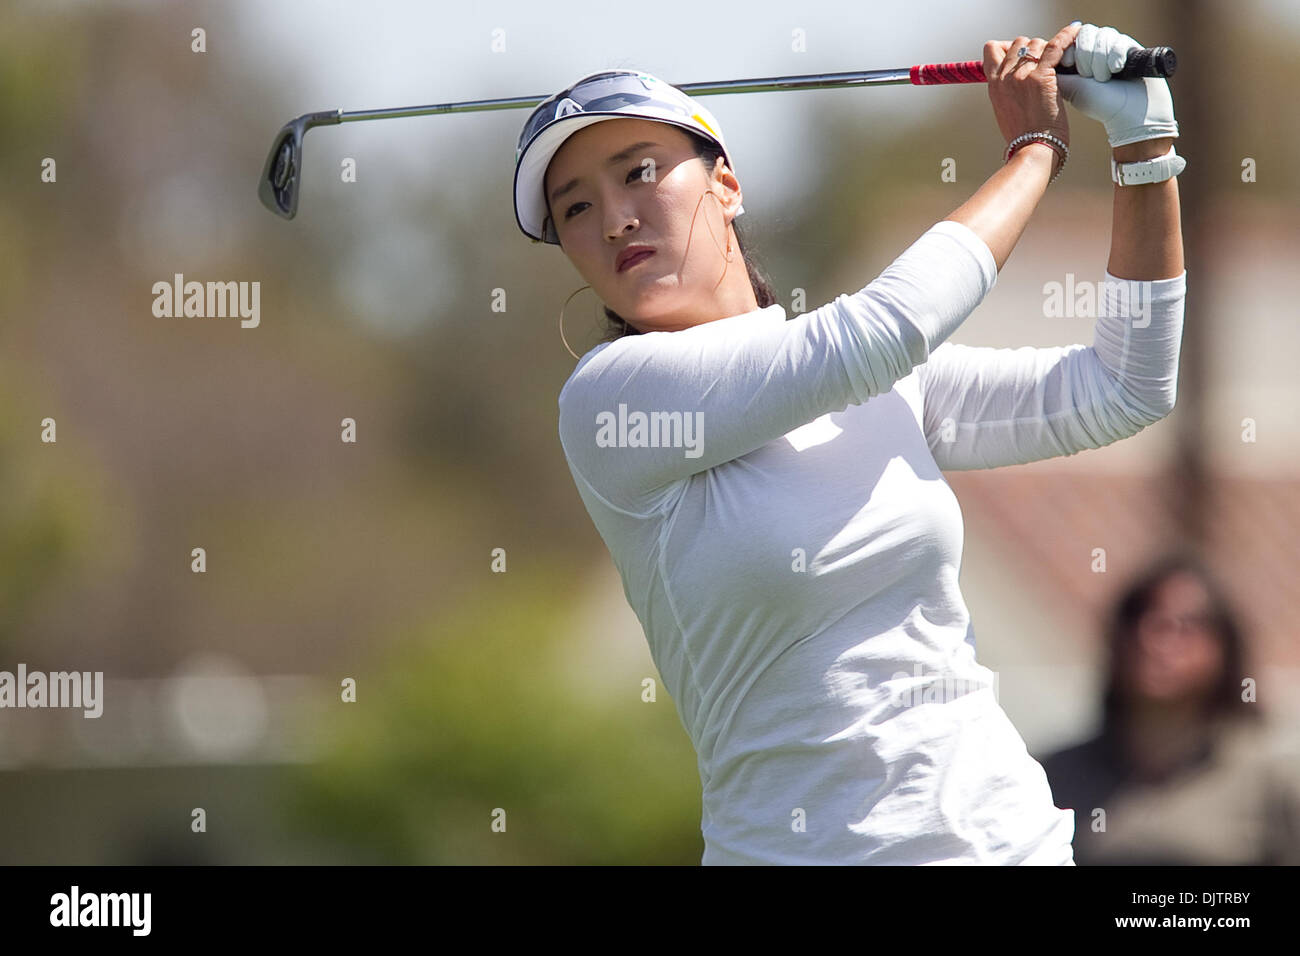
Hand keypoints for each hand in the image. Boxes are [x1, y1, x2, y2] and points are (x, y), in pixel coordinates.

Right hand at [983, 22, 1080, 149]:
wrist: (1032, 149)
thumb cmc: (1023, 137)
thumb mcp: (1005, 111)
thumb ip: (1008, 90)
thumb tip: (1019, 79)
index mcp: (993, 85)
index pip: (993, 49)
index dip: (1009, 47)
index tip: (1021, 56)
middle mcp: (1004, 77)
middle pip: (1019, 43)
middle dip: (1033, 48)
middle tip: (1045, 63)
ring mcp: (1022, 75)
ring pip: (1036, 43)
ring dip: (1048, 49)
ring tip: (1057, 64)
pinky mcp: (1042, 77)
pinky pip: (1056, 46)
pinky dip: (1067, 36)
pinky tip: (1075, 31)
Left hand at [1056, 22, 1179, 146]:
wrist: (1132, 111)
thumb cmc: (1100, 104)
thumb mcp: (1072, 88)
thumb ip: (1057, 71)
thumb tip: (1043, 55)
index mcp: (1077, 61)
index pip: (1069, 39)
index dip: (1069, 48)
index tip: (1069, 63)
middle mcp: (1095, 51)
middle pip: (1085, 34)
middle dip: (1086, 57)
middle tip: (1091, 77)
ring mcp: (1112, 48)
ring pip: (1102, 35)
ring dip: (1101, 59)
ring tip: (1105, 78)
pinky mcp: (1129, 47)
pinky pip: (1119, 39)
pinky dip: (1116, 55)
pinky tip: (1117, 69)